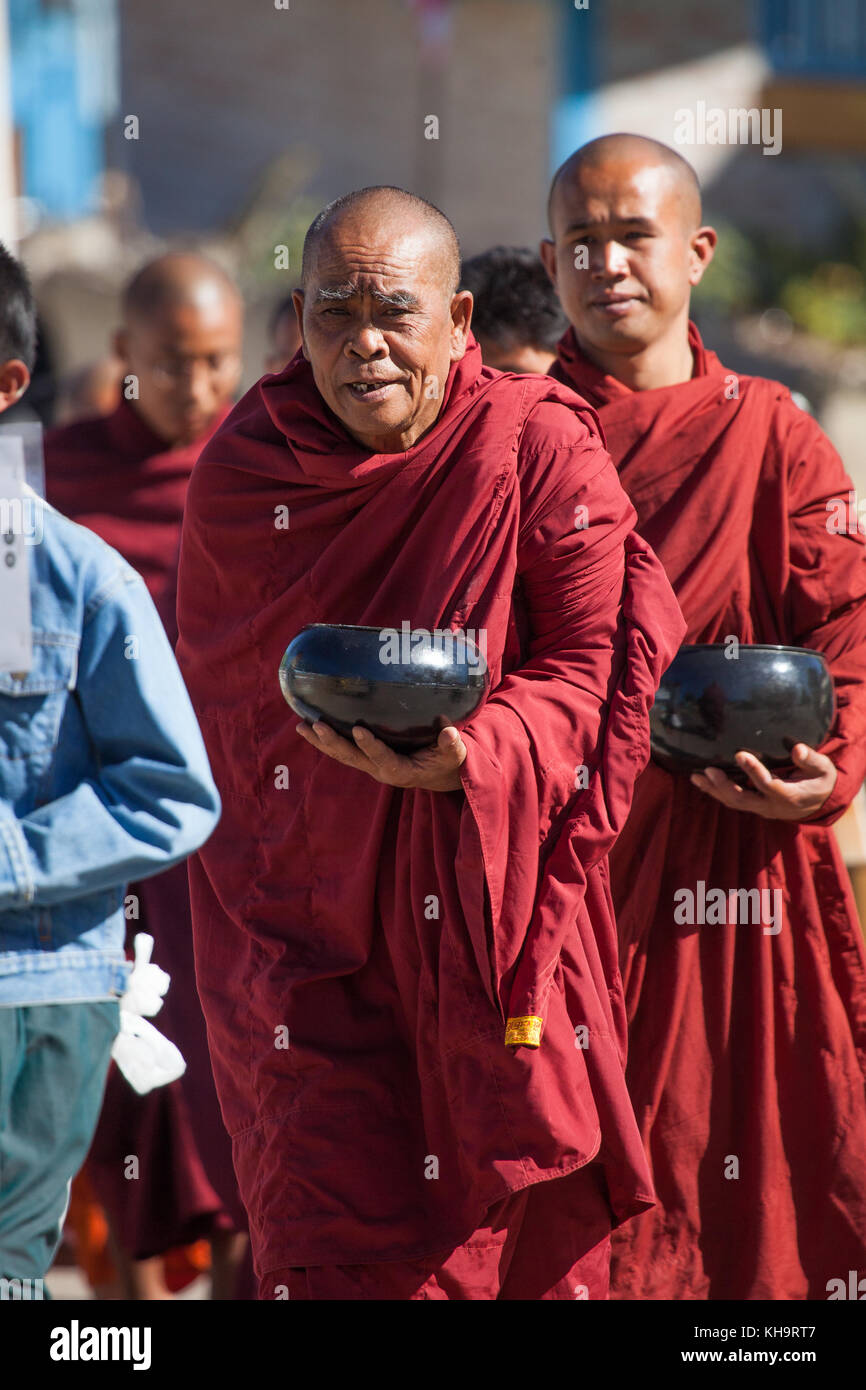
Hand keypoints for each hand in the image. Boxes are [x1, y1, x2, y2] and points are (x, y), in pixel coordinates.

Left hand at [294, 718, 466, 789]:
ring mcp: (370, 765)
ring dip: (321, 742)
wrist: (440, 774)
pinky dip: (325, 740)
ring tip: (301, 726)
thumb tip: (449, 732)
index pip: (383, 759)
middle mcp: (381, 770)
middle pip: (353, 758)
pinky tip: (308, 726)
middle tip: (316, 726)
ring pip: (342, 755)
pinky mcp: (365, 759)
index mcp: (401, 771)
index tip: (358, 729)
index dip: (370, 746)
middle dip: (333, 743)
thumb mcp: (455, 755)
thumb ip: (451, 745)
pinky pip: (342, 750)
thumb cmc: (448, 761)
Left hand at [690, 742, 836, 820]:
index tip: (739, 754)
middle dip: (724, 785)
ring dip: (714, 790)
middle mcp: (772, 806)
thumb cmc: (821, 781)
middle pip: (744, 799)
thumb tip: (797, 749)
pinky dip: (716, 792)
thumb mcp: (824, 770)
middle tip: (708, 769)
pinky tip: (701, 781)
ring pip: (734, 803)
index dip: (753, 771)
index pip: (768, 784)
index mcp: (790, 796)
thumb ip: (811, 760)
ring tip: (696, 776)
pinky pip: (733, 801)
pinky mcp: (755, 806)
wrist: (821, 804)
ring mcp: (762, 809)